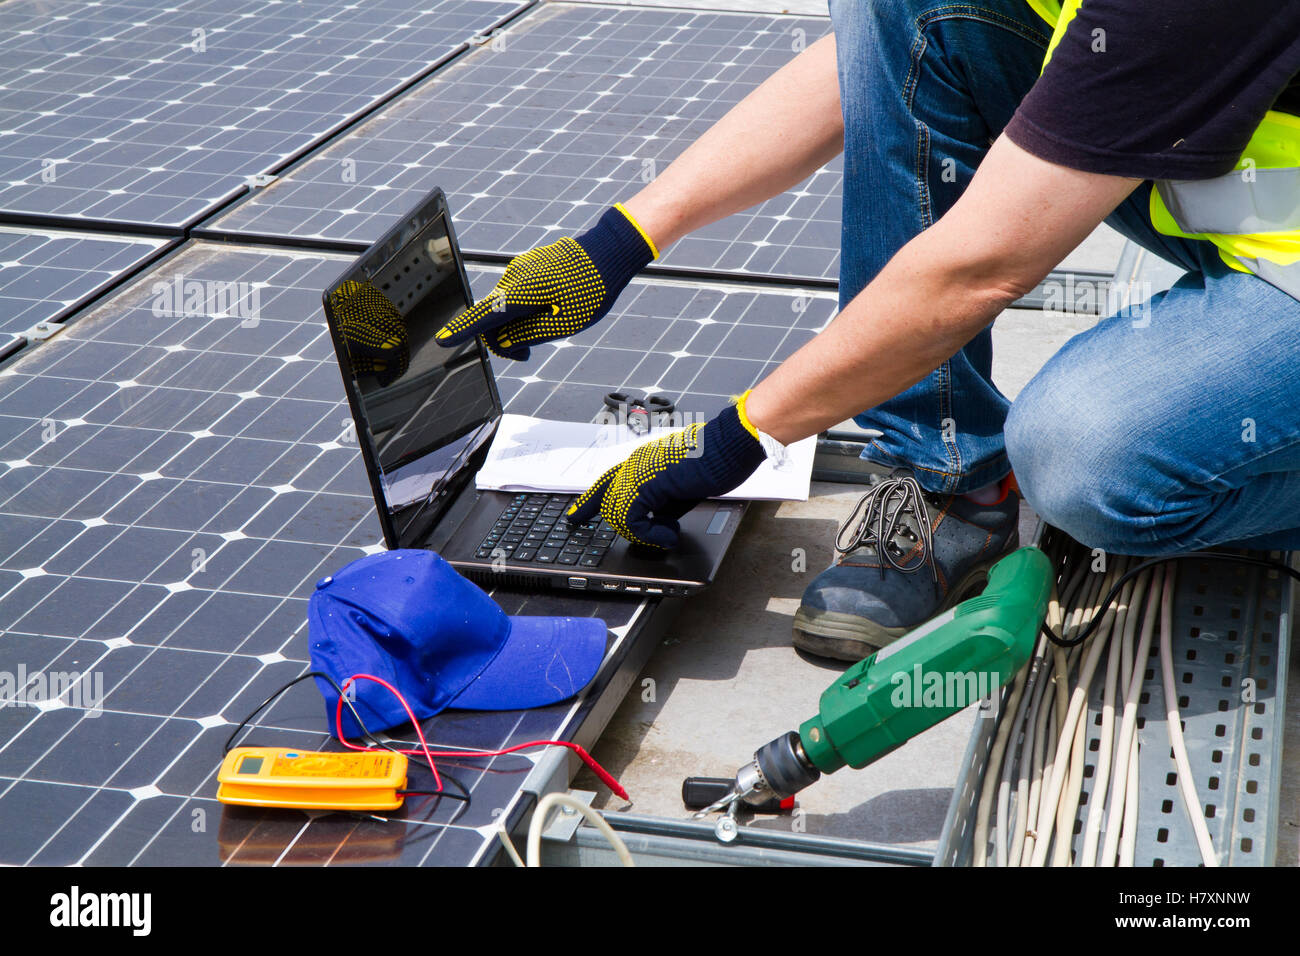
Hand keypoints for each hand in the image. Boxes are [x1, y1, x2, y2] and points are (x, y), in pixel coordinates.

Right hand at [435, 204, 656, 360]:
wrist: (608, 252)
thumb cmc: (589, 291)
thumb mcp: (562, 324)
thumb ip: (526, 335)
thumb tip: (502, 341)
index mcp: (520, 294)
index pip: (482, 317)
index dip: (462, 331)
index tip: (443, 339)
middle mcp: (513, 278)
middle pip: (493, 316)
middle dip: (504, 338)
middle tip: (527, 354)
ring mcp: (520, 269)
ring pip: (506, 305)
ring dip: (517, 322)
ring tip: (550, 325)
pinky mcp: (528, 265)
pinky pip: (517, 292)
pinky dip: (524, 307)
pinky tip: (550, 308)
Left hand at [566, 392, 767, 548]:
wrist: (730, 445)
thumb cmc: (716, 461)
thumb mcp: (682, 489)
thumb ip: (663, 504)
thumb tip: (657, 523)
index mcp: (642, 460)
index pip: (607, 482)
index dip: (588, 501)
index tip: (575, 516)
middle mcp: (635, 463)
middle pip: (604, 498)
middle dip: (605, 521)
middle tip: (624, 536)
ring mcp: (639, 471)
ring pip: (616, 513)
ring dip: (641, 533)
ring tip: (668, 533)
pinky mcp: (648, 483)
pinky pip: (631, 520)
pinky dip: (650, 535)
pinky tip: (670, 535)